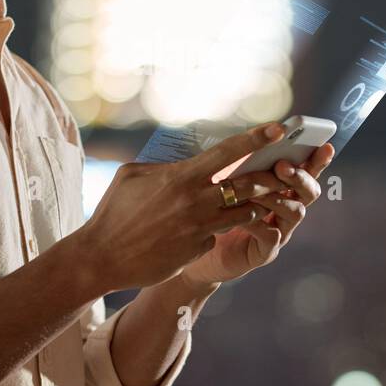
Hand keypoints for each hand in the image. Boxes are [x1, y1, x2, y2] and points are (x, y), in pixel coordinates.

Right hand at [73, 122, 294, 294]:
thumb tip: (184, 161)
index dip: (255, 139)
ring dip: (254, 204)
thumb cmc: (114, 212)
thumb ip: (165, 166)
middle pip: (247, 184)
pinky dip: (220, 229)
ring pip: (244, 212)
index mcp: (181, 177)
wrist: (101, 258)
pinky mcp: (198, 250)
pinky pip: (219, 234)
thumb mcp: (132, 175)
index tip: (278, 128)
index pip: (227, 153)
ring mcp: (199, 228)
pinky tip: (213, 228)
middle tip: (284, 171)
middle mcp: (195, 202)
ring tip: (260, 199)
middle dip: (270, 177)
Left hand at [181, 141, 334, 286]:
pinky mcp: (266, 251)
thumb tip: (254, 137)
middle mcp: (287, 208)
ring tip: (256, 191)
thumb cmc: (217, 208)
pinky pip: (272, 237)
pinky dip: (259, 224)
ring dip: (278, 198)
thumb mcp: (230, 180)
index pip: (306, 170)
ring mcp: (280, 231)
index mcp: (282, 187)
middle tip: (283, 166)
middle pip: (309, 191)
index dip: (317, 159)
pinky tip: (244, 218)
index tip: (324, 146)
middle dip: (299, 176)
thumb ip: (245, 163)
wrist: (200, 246)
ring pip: (295, 212)